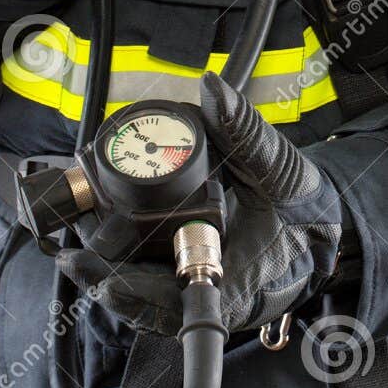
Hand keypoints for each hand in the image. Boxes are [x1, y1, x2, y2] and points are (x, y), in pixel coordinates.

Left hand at [57, 71, 345, 334]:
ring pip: (139, 289)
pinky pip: (147, 277)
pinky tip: (98, 232)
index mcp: (234, 282)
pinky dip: (122, 259)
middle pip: (141, 297)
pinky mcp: (188, 276)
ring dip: (106, 266)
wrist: (318, 228)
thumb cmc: (302, 208)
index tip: (94, 273)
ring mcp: (197, 289)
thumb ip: (244, 126)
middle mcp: (211, 294)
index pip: (168, 302)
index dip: (127, 292)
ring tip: (75, 234)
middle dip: (102, 272)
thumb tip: (211, 86)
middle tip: (68, 247)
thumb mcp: (277, 165)